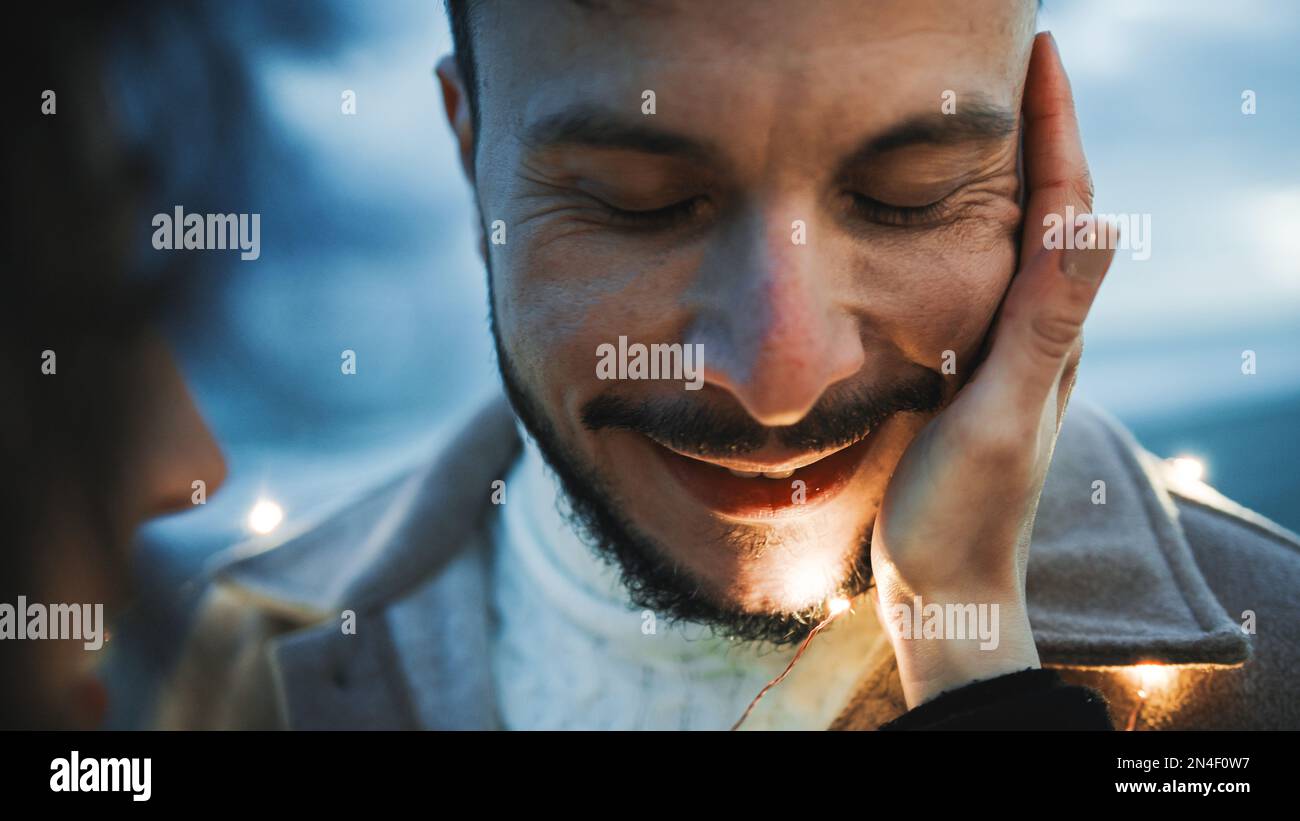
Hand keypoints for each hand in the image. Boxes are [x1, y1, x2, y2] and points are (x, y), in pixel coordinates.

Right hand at [868, 32, 1117, 709]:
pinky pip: (982, 281)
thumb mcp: (997, 416)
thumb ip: (1043, 326)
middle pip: (1051, 210)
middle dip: (1037, 130)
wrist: (947, 591)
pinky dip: (971, 230)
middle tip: (1007, 64)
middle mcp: (1038, 336)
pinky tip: (936, 224)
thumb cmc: (959, 513)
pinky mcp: (972, 377)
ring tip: (973, 121)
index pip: (1065, 205)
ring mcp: (1006, 357)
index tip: (1036, 49)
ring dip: (1006, 174)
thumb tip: (1098, 219)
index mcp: (1048, 333)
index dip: (1055, 124)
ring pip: (1017, 243)